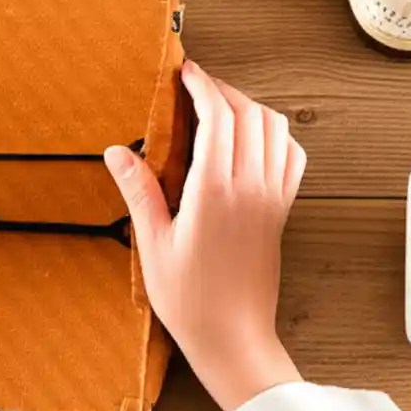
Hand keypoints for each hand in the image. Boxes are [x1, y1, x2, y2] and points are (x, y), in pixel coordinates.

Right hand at [104, 61, 305, 410]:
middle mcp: (252, 188)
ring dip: (250, 108)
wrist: (234, 338)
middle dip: (223, 91)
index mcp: (215, 192)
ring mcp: (273, 199)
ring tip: (220, 108)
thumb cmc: (190, 300)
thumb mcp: (153, 245)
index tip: (186, 72)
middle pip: (249, 114)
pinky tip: (253, 140)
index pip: (218, 118)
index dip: (203, 86)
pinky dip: (276, 136)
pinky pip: (292, 157)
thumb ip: (139, 192)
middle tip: (197, 86)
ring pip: (275, 129)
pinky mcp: (283, 211)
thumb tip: (118, 151)